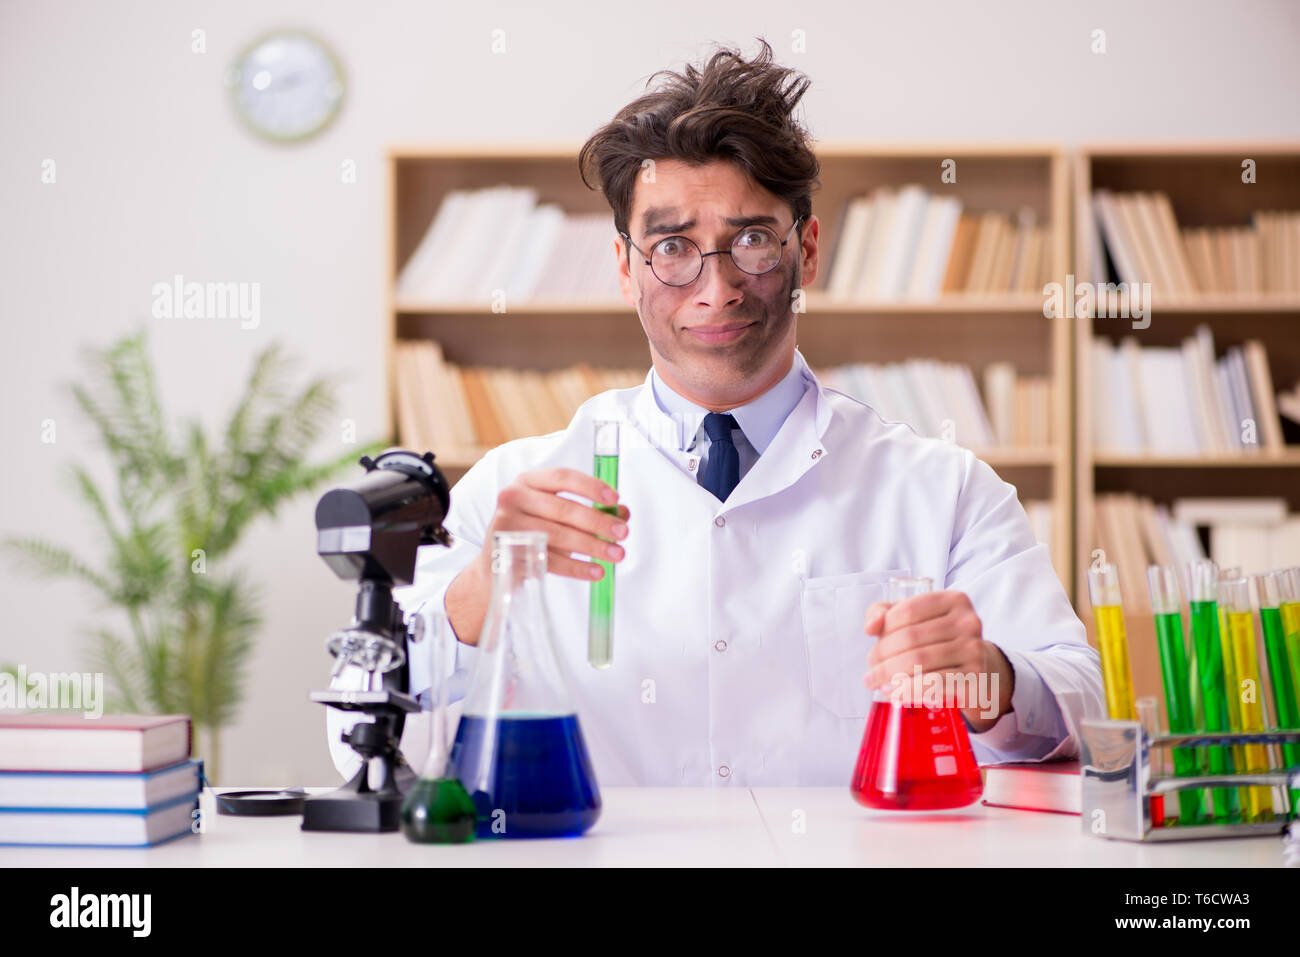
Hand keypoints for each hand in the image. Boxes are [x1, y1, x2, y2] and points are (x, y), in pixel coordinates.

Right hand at [479, 467, 629, 580]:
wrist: (496, 565)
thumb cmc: (533, 532)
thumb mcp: (557, 516)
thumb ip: (590, 511)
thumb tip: (623, 513)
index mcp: (528, 482)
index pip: (562, 477)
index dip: (591, 487)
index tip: (615, 499)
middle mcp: (513, 498)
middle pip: (563, 509)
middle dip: (598, 522)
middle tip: (623, 533)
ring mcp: (507, 526)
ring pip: (558, 536)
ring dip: (592, 546)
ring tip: (616, 554)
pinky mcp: (508, 553)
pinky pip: (550, 561)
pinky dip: (577, 567)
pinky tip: (596, 571)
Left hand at [861, 589, 1013, 731]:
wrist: (978, 672)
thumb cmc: (938, 641)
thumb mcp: (913, 620)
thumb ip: (884, 613)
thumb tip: (871, 627)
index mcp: (954, 600)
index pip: (908, 610)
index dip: (884, 627)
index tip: (872, 642)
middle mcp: (969, 622)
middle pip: (911, 637)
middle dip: (882, 655)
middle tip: (871, 669)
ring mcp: (974, 650)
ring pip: (919, 660)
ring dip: (890, 674)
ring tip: (877, 682)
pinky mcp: (975, 678)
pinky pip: (933, 683)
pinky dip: (909, 689)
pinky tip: (896, 693)